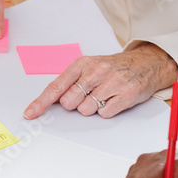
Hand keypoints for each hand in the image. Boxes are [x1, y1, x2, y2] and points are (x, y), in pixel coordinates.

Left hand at [23, 43, 177, 119]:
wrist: (147, 63)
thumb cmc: (113, 67)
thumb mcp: (89, 66)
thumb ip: (70, 81)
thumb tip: (51, 100)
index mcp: (82, 64)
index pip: (56, 86)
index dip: (41, 102)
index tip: (30, 113)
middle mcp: (96, 71)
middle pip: (69, 102)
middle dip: (75, 104)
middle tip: (89, 95)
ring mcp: (112, 82)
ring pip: (85, 110)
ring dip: (91, 108)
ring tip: (103, 96)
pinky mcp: (126, 95)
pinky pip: (104, 114)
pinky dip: (106, 111)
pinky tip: (113, 100)